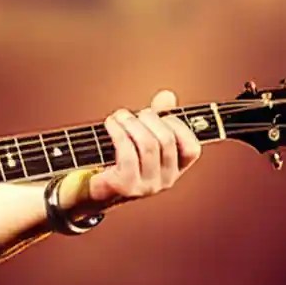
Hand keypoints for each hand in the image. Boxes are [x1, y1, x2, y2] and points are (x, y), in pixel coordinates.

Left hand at [73, 89, 201, 215]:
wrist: (94, 188)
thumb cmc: (119, 160)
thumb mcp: (142, 137)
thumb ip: (158, 118)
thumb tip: (167, 96)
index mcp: (175, 169)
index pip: (192, 148)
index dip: (178, 125)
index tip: (160, 115)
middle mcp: (166, 180)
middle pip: (166, 140)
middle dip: (148, 118)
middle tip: (131, 114)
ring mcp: (147, 186)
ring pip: (148, 144)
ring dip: (130, 123)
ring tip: (118, 117)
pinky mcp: (126, 186)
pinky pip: (127, 154)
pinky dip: (118, 133)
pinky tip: (110, 124)